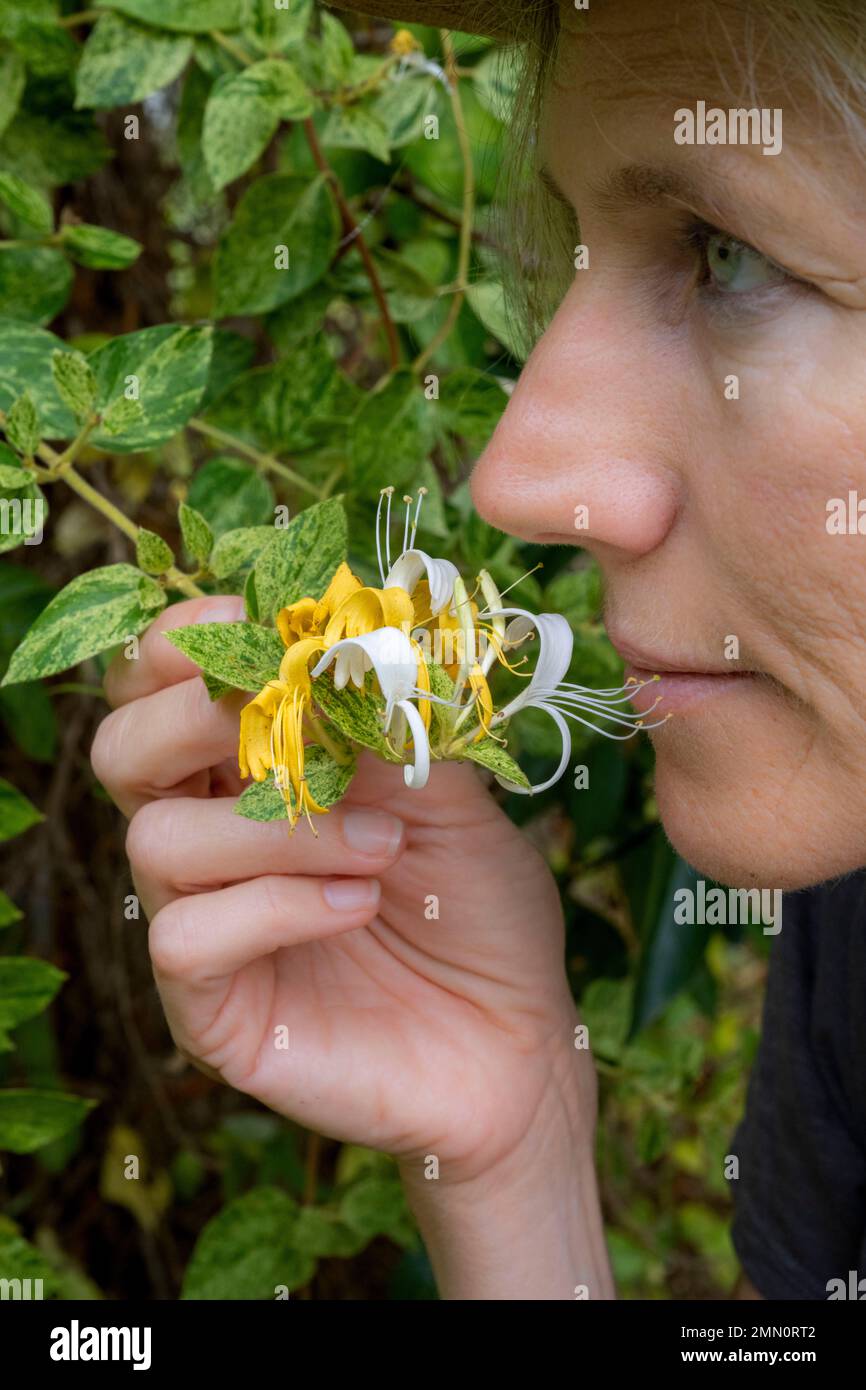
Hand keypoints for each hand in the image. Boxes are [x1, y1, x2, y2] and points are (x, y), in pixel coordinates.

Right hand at [92, 596, 595, 1186]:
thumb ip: (388, 718)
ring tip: (382, 845)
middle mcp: (212, 838)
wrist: (515, 1042)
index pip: (165, 689)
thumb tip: (337, 636)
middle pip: (123, 749)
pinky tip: (357, 906)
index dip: (183, 643)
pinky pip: (188, 936)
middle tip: (284, 712)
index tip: (245, 619)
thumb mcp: (449, 790)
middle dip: (193, 714)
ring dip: (280, 825)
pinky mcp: (209, 1006)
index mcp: (253, 771)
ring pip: (157, 837)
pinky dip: (278, 905)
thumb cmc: (477, 908)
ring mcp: (203, 921)